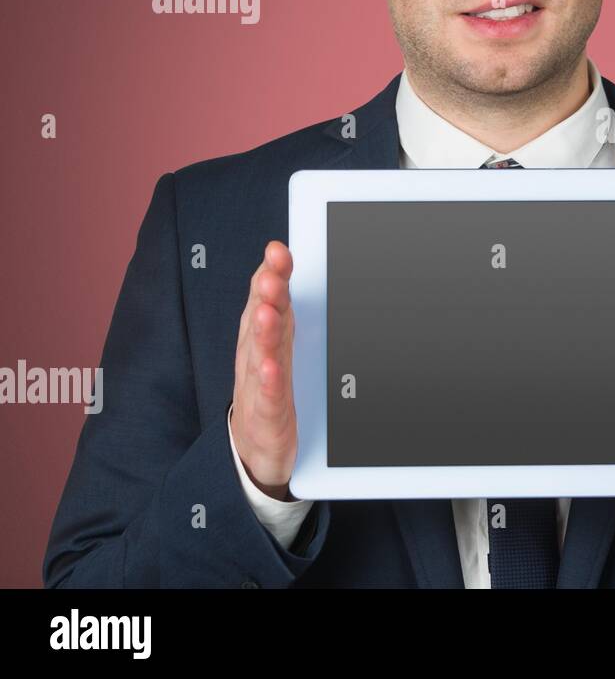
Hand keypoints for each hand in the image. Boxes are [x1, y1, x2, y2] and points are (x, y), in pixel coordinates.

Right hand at [230, 241, 298, 500]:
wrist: (255, 446)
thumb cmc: (266, 387)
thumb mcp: (274, 341)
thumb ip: (277, 301)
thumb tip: (278, 258)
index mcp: (262, 336)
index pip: (266, 300)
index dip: (271, 274)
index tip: (277, 249)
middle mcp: (258, 356)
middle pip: (261, 323)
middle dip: (266, 297)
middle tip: (270, 274)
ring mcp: (260, 385)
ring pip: (262, 356)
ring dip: (264, 334)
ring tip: (266, 313)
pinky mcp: (267, 415)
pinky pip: (268, 397)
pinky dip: (268, 382)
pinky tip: (268, 368)